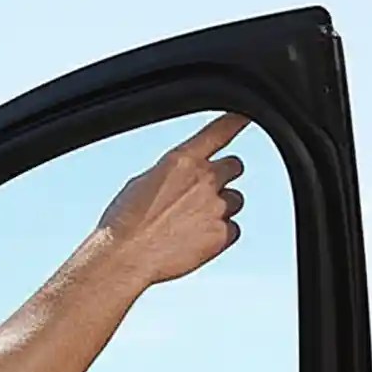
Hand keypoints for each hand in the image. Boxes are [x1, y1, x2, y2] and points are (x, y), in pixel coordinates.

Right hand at [98, 113, 249, 285]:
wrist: (125, 256)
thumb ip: (174, 173)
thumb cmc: (124, 222)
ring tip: (190, 224)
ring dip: (220, 208)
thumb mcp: (142, 183)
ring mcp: (216, 207)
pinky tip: (193, 241)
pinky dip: (219, 235)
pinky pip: (233, 229)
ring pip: (235, 200)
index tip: (247, 114)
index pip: (219, 131)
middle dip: (222, 177)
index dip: (237, 120)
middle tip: (203, 193)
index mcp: (181, 161)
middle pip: (234, 166)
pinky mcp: (222, 235)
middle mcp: (204, 179)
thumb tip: (187, 177)